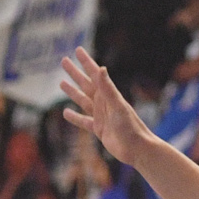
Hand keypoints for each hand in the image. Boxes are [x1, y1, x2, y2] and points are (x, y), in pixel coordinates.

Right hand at [60, 48, 154, 165]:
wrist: (137, 148)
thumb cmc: (130, 126)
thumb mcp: (118, 106)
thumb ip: (108, 88)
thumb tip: (101, 69)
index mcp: (108, 94)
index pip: (95, 74)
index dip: (86, 62)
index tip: (78, 50)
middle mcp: (104, 103)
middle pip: (86, 84)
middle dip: (75, 73)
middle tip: (64, 61)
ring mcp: (100, 115)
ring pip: (83, 100)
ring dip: (72, 92)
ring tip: (62, 83)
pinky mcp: (98, 129)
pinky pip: (84, 121)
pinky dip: (75, 117)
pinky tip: (66, 113)